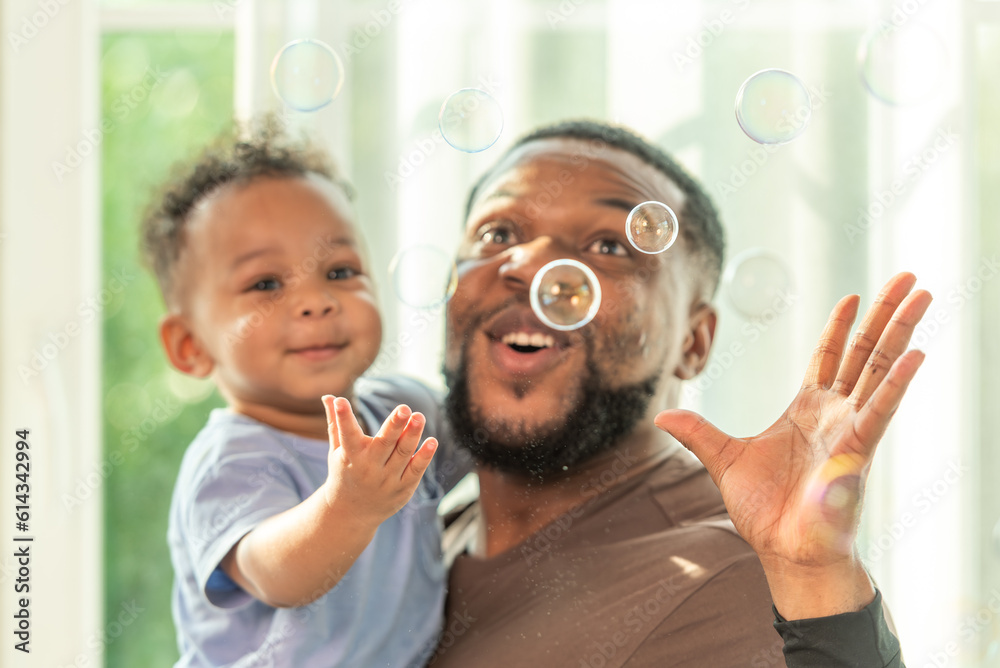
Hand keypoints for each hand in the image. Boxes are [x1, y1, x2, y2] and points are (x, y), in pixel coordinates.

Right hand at [321, 396, 437, 522]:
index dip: (343, 417)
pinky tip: (432, 442)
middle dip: (394, 425)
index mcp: (350, 456)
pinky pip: (416, 471)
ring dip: (412, 436)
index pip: (346, 434)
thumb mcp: (337, 450)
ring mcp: (387, 480)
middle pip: (384, 444)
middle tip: (404, 408)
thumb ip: (336, 423)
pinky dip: (424, 457)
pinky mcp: (402, 489)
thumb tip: (329, 396)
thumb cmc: (344, 472)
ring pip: (403, 455)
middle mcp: (368, 468)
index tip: (342, 401)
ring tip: (419, 417)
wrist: (350, 513)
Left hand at [654, 272, 930, 569]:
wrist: (784, 552)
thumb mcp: (723, 461)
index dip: (840, 327)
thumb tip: (661, 416)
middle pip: (863, 352)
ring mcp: (850, 429)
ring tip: (921, 293)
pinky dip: (897, 382)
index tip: (852, 295)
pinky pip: (880, 410)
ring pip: (880, 369)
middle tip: (907, 276)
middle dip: (884, 314)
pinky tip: (915, 354)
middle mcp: (834, 414)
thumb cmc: (764, 511)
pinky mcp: (858, 450)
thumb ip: (698, 433)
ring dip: (901, 330)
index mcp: (806, 411)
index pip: (828, 357)